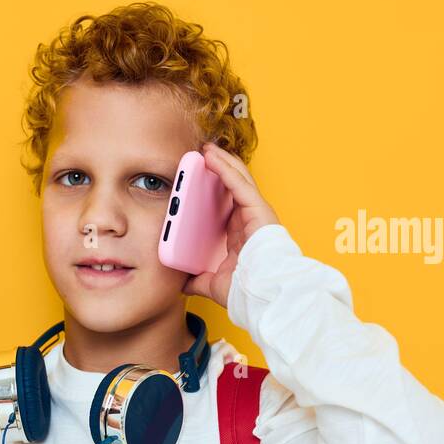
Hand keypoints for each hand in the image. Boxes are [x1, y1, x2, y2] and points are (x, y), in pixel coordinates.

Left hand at [182, 141, 279, 307]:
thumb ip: (197, 280)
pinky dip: (223, 167)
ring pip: (237, 179)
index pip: (226, 205)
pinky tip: (210, 156)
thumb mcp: (213, 283)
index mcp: (241, 235)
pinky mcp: (257, 209)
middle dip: (216, 170)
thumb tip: (181, 283)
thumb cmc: (246, 291)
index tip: (195, 180)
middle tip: (198, 156)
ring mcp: (256, 213)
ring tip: (203, 148)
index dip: (213, 190)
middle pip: (232, 187)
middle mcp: (250, 221)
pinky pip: (238, 182)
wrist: (262, 294)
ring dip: (220, 161)